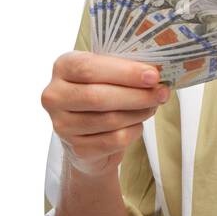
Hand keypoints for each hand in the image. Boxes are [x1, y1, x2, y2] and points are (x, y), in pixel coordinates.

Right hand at [41, 51, 168, 177]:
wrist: (88, 133)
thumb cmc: (101, 92)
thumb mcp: (107, 73)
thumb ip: (124, 69)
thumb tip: (155, 74)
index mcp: (62, 67)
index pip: (89, 68)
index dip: (124, 72)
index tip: (153, 76)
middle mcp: (54, 96)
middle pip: (98, 96)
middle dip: (136, 95)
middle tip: (161, 93)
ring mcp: (62, 125)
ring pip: (110, 120)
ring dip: (139, 112)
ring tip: (152, 105)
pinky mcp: (77, 148)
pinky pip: (115, 140)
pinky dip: (134, 130)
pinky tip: (137, 123)